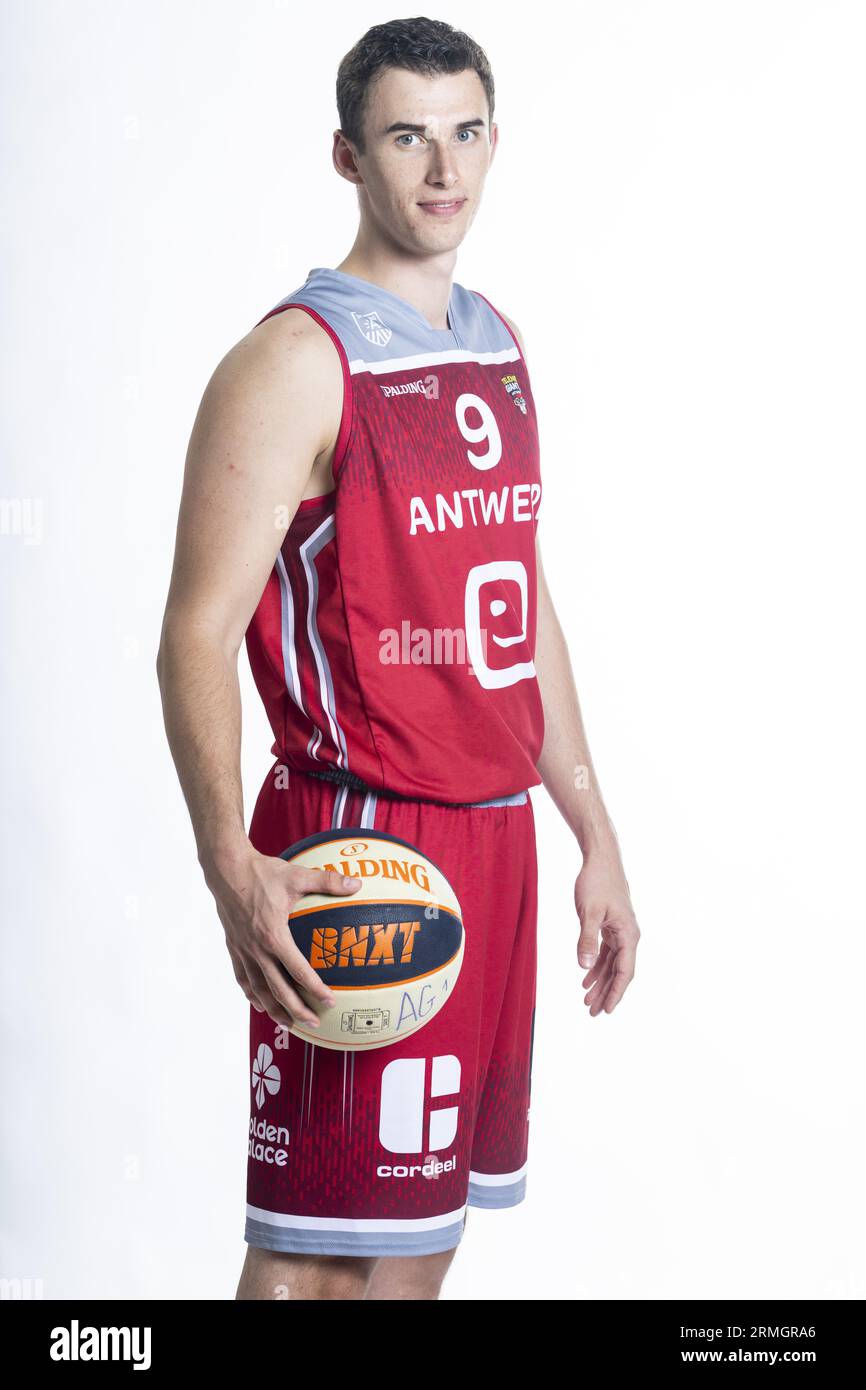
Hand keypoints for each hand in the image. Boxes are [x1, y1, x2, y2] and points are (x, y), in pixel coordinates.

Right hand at [202, 842, 361, 1028]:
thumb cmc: (261, 873)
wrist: (226, 869)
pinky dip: (251, 994)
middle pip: (278, 989)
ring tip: (288, 1023)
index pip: (298, 971)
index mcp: (274, 936)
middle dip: (296, 1010)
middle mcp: (257, 949)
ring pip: (258, 990)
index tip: (330, 1001)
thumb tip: (357, 884)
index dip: (315, 989)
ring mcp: (243, 950)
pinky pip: (242, 978)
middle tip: (313, 1023)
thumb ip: (328, 882)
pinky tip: (259, 1004)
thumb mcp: (297, 876)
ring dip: (273, 1009)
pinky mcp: (234, 947)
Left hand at [574, 850, 639, 1015]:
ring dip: (600, 982)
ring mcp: (620, 931)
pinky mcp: (611, 926)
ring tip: (586, 1001)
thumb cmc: (596, 882)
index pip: (624, 972)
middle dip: (605, 993)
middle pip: (619, 972)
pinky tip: (585, 979)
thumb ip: (586, 940)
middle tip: (592, 1013)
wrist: (601, 859)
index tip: (606, 1010)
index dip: (615, 993)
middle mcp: (628, 936)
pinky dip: (596, 966)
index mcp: (629, 934)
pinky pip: (606, 953)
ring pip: (611, 964)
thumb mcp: (588, 912)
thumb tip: (584, 967)